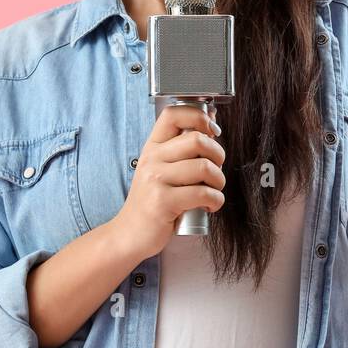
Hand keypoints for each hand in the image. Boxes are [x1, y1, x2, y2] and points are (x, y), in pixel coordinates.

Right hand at [112, 102, 224, 259]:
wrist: (129, 233)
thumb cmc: (152, 201)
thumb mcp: (159, 169)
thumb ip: (180, 149)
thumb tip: (211, 123)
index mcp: (152, 147)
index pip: (173, 114)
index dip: (199, 116)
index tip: (213, 130)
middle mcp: (152, 159)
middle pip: (198, 140)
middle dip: (218, 154)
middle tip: (216, 169)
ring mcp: (156, 180)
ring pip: (204, 167)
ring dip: (219, 181)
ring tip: (213, 190)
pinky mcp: (163, 202)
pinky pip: (203, 193)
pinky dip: (216, 200)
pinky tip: (209, 205)